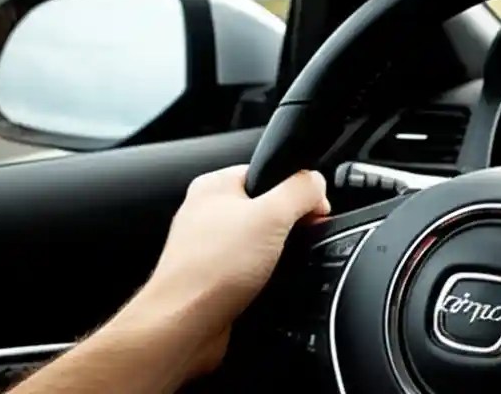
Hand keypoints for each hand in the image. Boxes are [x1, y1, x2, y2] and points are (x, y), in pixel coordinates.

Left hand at [116, 166, 330, 374]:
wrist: (183, 328)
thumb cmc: (210, 272)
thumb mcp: (272, 216)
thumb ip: (301, 190)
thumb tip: (317, 182)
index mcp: (215, 185)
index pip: (271, 172)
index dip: (299, 190)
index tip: (313, 212)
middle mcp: (207, 212)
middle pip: (269, 207)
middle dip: (289, 226)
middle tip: (292, 243)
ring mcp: (208, 246)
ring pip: (261, 240)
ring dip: (276, 255)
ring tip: (271, 268)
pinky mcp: (214, 276)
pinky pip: (251, 268)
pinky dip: (263, 277)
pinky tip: (262, 286)